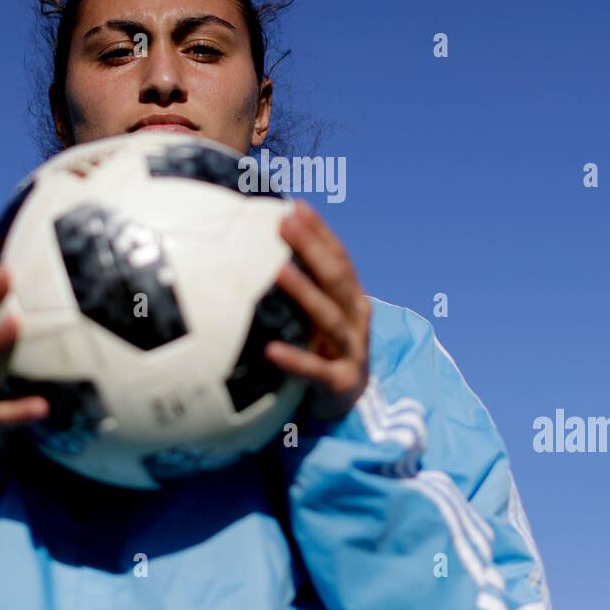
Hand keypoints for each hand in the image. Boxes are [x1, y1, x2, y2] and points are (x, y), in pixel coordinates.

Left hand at [265, 200, 370, 421]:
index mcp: (352, 300)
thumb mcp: (317, 318)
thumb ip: (300, 288)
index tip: (296, 206)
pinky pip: (316, 371)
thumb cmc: (323, 350)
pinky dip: (295, 360)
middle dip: (312, 247)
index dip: (320, 232)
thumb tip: (254, 253)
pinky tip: (270, 350)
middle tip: (284, 222)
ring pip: (329, 318)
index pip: (339, 258)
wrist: (348, 403)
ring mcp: (352, 351)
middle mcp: (356, 320)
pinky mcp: (341, 382)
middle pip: (336, 278)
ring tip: (278, 270)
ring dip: (305, 292)